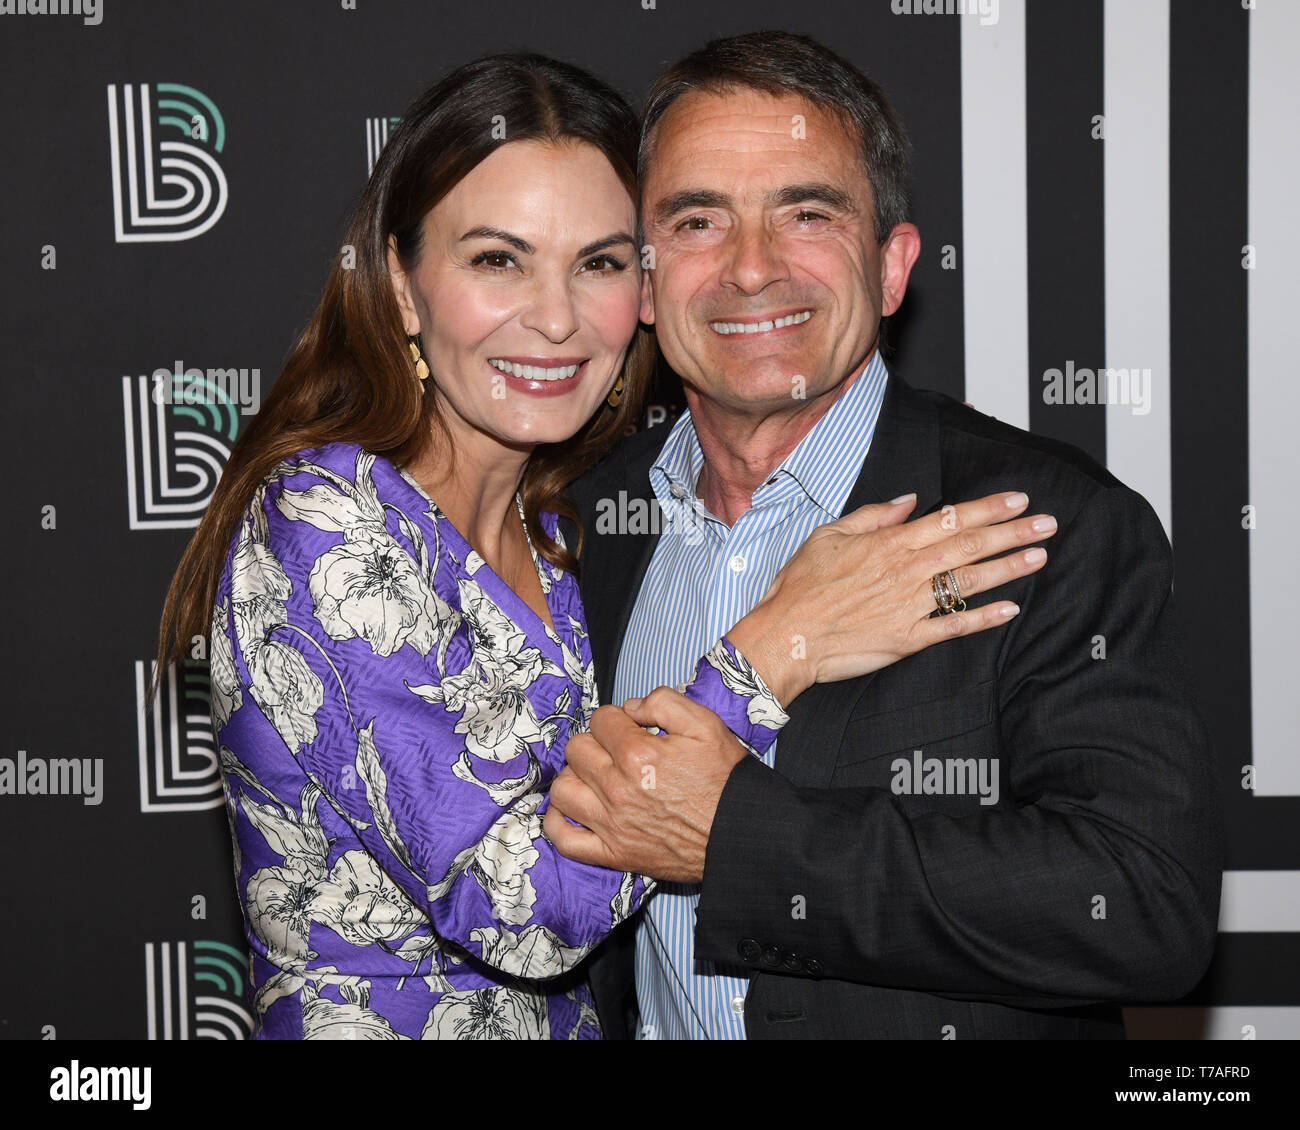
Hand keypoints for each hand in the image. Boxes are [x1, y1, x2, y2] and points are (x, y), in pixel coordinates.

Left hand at [544, 689, 747, 881]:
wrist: (741, 833)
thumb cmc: (725, 779)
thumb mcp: (705, 724)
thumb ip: (663, 702)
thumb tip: (630, 707)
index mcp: (638, 754)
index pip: (601, 720)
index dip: (616, 719)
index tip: (631, 729)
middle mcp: (618, 789)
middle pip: (577, 750)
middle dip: (595, 743)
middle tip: (617, 751)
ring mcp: (612, 824)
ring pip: (563, 790)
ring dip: (576, 777)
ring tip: (597, 777)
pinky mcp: (613, 854)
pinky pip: (564, 838)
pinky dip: (559, 823)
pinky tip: (573, 809)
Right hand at [726, 491, 1054, 705]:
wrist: (785, 636)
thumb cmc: (799, 587)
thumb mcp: (828, 536)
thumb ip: (872, 517)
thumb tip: (908, 500)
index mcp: (888, 544)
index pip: (949, 519)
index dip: (988, 509)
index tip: (1018, 501)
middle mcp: (905, 572)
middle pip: (969, 547)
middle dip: (1012, 533)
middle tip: (1047, 524)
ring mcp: (909, 606)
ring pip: (969, 583)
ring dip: (1008, 569)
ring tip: (1039, 557)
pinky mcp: (907, 639)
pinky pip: (953, 627)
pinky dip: (983, 619)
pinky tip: (1009, 610)